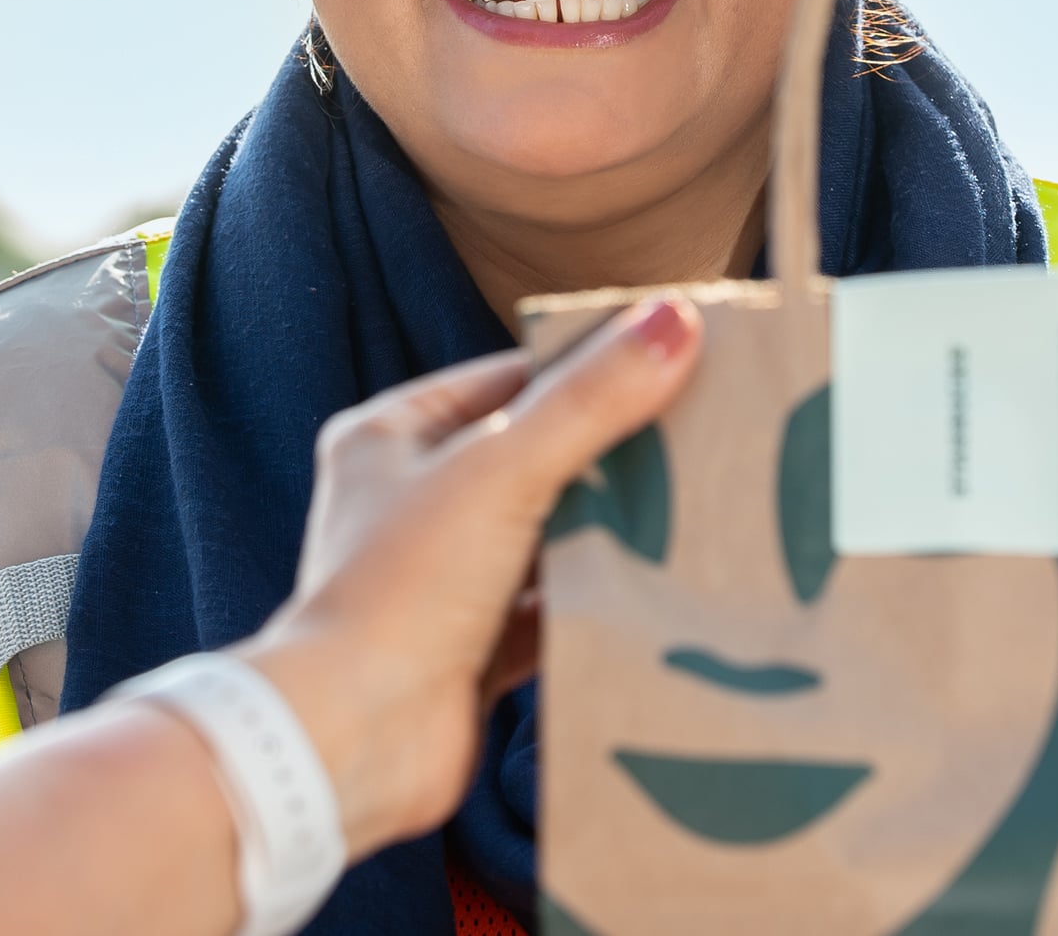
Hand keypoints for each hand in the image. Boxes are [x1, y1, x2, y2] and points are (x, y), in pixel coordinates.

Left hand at [239, 295, 702, 856]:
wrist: (355, 739)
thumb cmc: (400, 589)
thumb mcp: (500, 472)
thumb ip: (590, 401)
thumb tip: (674, 318)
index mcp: (388, 439)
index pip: (505, 381)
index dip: (587, 369)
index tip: (674, 360)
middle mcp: (408, 505)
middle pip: (531, 459)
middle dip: (609, 454)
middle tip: (703, 434)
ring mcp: (441, 582)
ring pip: (546, 538)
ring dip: (609, 531)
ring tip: (698, 507)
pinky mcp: (473, 650)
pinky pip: (553, 613)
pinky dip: (598, 603)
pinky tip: (661, 589)